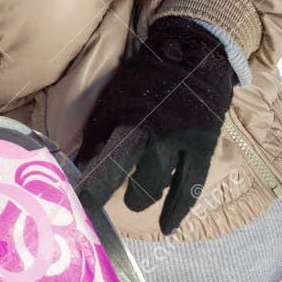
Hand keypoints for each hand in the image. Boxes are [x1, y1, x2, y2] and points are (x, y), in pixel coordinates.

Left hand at [74, 16, 238, 234]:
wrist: (192, 56)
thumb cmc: (144, 80)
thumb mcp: (113, 100)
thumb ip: (97, 134)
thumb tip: (77, 165)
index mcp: (129, 120)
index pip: (107, 161)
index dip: (93, 186)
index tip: (80, 204)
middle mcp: (157, 134)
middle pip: (136, 179)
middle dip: (121, 193)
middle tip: (111, 198)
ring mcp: (183, 142)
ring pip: (161, 185)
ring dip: (145, 196)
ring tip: (135, 199)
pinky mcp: (204, 148)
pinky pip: (191, 186)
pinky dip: (178, 209)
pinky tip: (167, 225)